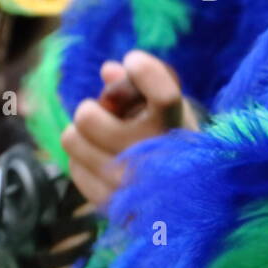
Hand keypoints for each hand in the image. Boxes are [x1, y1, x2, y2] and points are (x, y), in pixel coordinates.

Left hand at [60, 50, 198, 209]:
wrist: (194, 201)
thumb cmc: (178, 144)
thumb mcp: (173, 113)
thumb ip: (145, 86)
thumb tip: (109, 70)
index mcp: (177, 130)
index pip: (164, 94)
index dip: (145, 70)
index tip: (135, 62)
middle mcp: (154, 158)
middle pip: (87, 116)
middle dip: (94, 111)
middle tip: (110, 116)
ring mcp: (128, 184)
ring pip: (72, 140)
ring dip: (86, 136)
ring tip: (107, 141)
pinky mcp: (110, 204)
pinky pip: (75, 168)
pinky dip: (87, 162)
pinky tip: (108, 163)